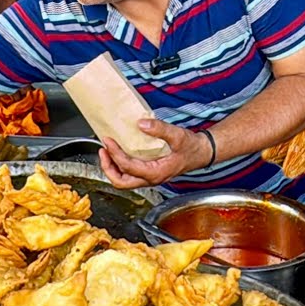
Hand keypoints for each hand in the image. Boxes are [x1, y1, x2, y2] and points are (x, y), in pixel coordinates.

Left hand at [98, 119, 212, 188]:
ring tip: (106, 151)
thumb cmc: (191, 148)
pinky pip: (129, 174)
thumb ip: (160, 129)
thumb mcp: (178, 136)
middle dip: (108, 167)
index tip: (108, 141)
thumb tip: (142, 124)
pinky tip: (118, 152)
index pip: (128, 167)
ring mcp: (149, 178)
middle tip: (103, 151)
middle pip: (121, 182)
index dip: (115, 154)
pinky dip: (120, 165)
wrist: (201, 153)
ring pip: (123, 180)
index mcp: (156, 173)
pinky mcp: (148, 173)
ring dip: (112, 168)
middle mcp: (150, 179)